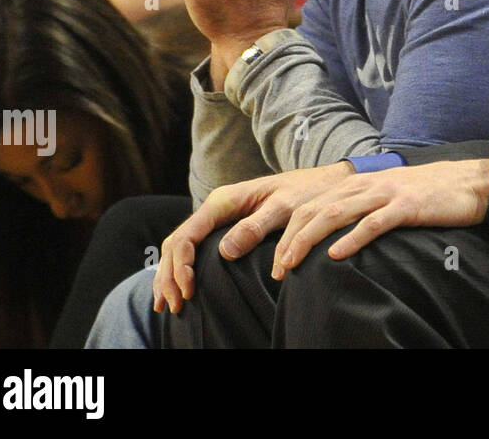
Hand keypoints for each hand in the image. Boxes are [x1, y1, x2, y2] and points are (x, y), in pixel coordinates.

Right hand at [153, 162, 352, 313]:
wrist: (321, 182)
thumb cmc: (305, 193)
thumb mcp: (284, 207)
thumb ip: (256, 226)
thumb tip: (226, 251)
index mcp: (224, 201)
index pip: (188, 235)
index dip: (181, 265)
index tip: (189, 291)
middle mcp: (216, 208)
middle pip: (177, 243)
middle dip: (169, 275)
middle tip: (173, 306)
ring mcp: (219, 218)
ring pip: (180, 247)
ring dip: (170, 275)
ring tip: (167, 305)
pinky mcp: (226, 227)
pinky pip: (194, 249)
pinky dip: (181, 270)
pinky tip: (181, 289)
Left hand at [272, 159, 488, 278]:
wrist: (470, 182)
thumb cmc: (429, 194)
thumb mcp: (389, 195)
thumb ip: (363, 207)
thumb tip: (334, 234)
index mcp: (360, 182)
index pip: (313, 203)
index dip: (290, 229)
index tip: (278, 258)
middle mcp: (368, 183)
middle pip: (317, 208)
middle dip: (291, 238)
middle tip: (278, 267)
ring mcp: (387, 193)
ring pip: (337, 213)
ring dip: (310, 239)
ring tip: (293, 262)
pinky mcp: (407, 205)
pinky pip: (374, 223)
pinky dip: (352, 239)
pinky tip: (336, 255)